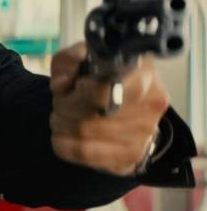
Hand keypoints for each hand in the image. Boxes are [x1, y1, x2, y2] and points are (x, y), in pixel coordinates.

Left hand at [49, 42, 168, 175]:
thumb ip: (68, 61)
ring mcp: (145, 133)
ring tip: (60, 117)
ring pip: (86, 134)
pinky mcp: (132, 155)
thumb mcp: (82, 56)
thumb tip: (61, 83)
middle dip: (65, 107)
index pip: (109, 89)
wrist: (124, 97)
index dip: (84, 90)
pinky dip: (65, 145)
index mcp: (142, 74)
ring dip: (62, 125)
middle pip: (92, 114)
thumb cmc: (100, 73)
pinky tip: (61, 136)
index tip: (75, 86)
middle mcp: (150, 105)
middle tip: (59, 102)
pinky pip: (87, 154)